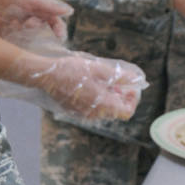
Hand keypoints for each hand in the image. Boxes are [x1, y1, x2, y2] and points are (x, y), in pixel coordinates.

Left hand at [0, 0, 71, 43]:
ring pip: (29, 36)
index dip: (58, 29)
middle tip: (27, 23)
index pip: (53, 21)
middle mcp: (30, 18)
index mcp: (37, 9)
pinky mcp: (7, 34)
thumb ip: (49, 6)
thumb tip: (69, 11)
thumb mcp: (30, 0)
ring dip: (23, 30)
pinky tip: (7, 27)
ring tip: (13, 23)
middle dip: (35, 27)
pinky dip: (14, 35)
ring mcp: (19, 27)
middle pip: (40, 29)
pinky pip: (17, 41)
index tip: (60, 37)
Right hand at [17, 50, 143, 121]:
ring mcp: (83, 114)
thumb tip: (137, 80)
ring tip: (101, 80)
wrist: (46, 76)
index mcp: (103, 105)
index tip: (129, 87)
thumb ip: (121, 76)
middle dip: (119, 96)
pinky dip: (96, 98)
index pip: (127, 112)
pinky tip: (89, 84)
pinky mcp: (74, 111)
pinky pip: (92, 108)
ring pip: (103, 109)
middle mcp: (94, 114)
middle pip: (115, 110)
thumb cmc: (73, 70)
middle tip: (115, 80)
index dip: (132, 100)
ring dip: (107, 96)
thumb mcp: (100, 69)